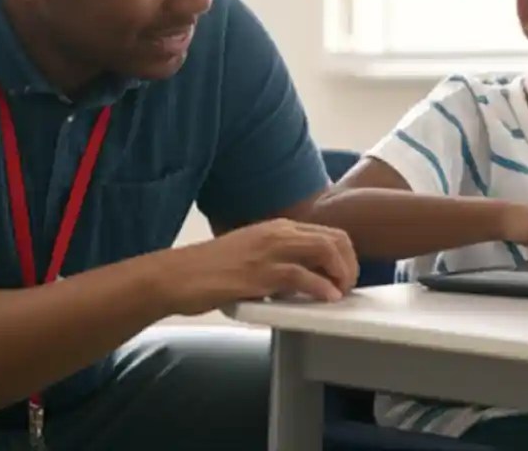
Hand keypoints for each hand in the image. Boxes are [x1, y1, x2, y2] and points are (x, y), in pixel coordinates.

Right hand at [167, 218, 359, 314]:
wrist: (177, 275)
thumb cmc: (209, 270)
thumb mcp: (251, 255)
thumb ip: (277, 261)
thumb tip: (302, 279)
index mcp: (276, 228)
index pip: (326, 231)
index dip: (343, 254)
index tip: (344, 275)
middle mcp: (277, 233)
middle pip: (334, 238)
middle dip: (349, 262)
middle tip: (348, 285)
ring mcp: (269, 251)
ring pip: (325, 250)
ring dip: (342, 273)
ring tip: (341, 292)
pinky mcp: (260, 273)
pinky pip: (303, 276)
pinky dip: (322, 288)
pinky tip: (327, 298)